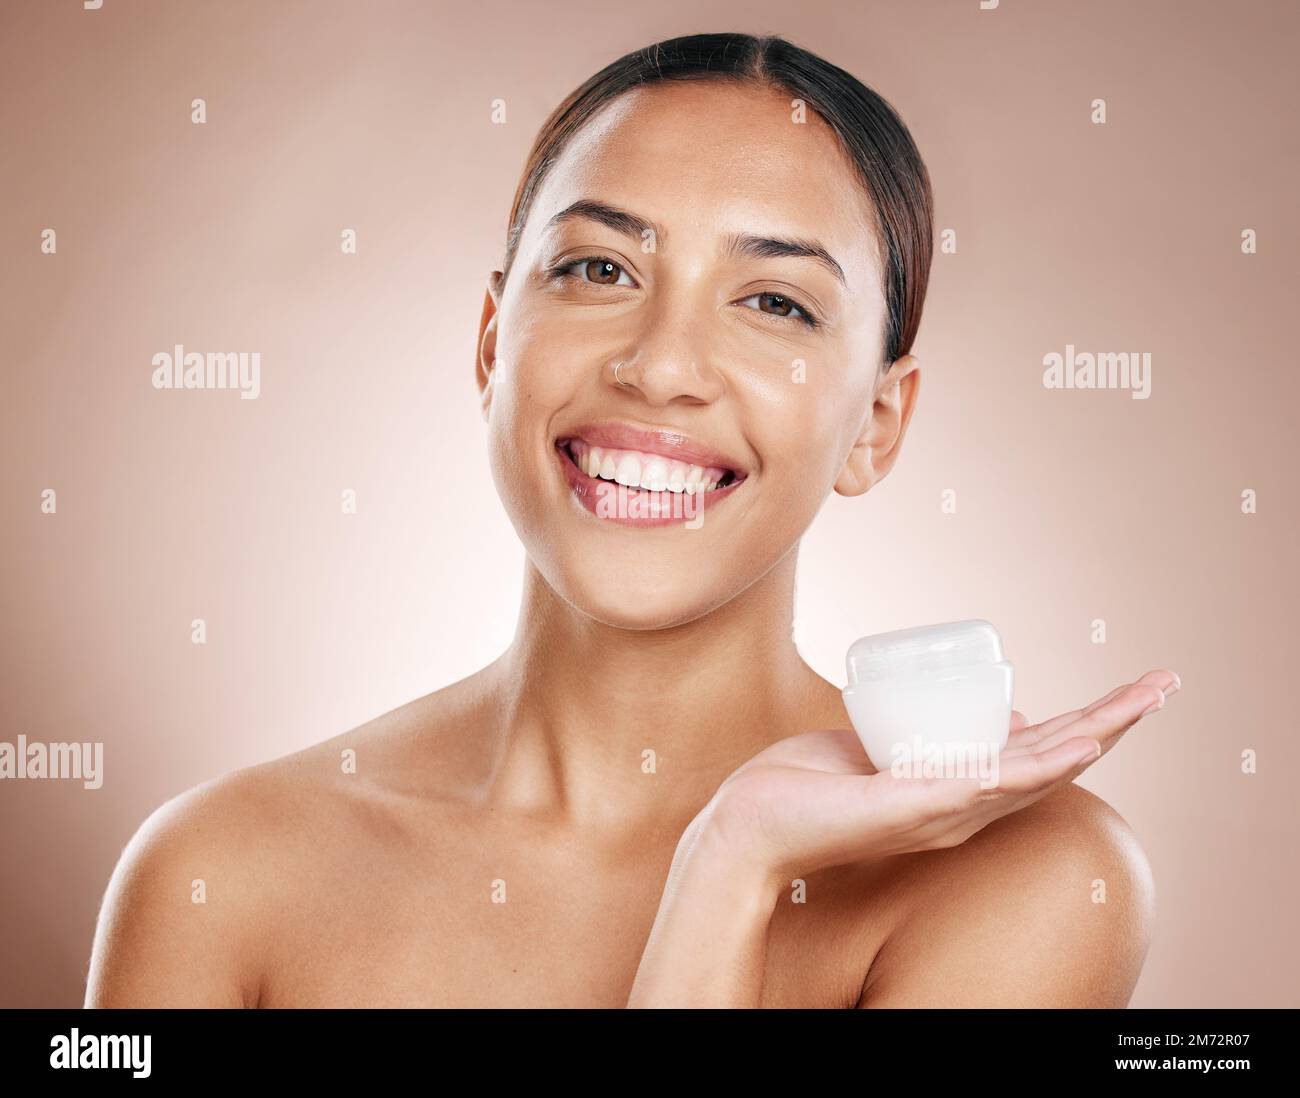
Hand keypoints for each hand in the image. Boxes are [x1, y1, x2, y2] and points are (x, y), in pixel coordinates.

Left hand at [696, 669, 1179, 881]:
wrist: (751, 823)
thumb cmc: (807, 786)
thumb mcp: (882, 748)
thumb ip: (929, 736)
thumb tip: (991, 713)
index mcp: (961, 791)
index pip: (1040, 753)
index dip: (1092, 723)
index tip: (1136, 693)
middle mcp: (966, 807)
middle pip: (1057, 760)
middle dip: (1117, 721)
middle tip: (1166, 683)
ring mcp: (946, 809)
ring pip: (1037, 770)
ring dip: (1095, 734)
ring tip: (1143, 702)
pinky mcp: (917, 806)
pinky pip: (989, 785)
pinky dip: (1038, 765)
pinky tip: (1077, 744)